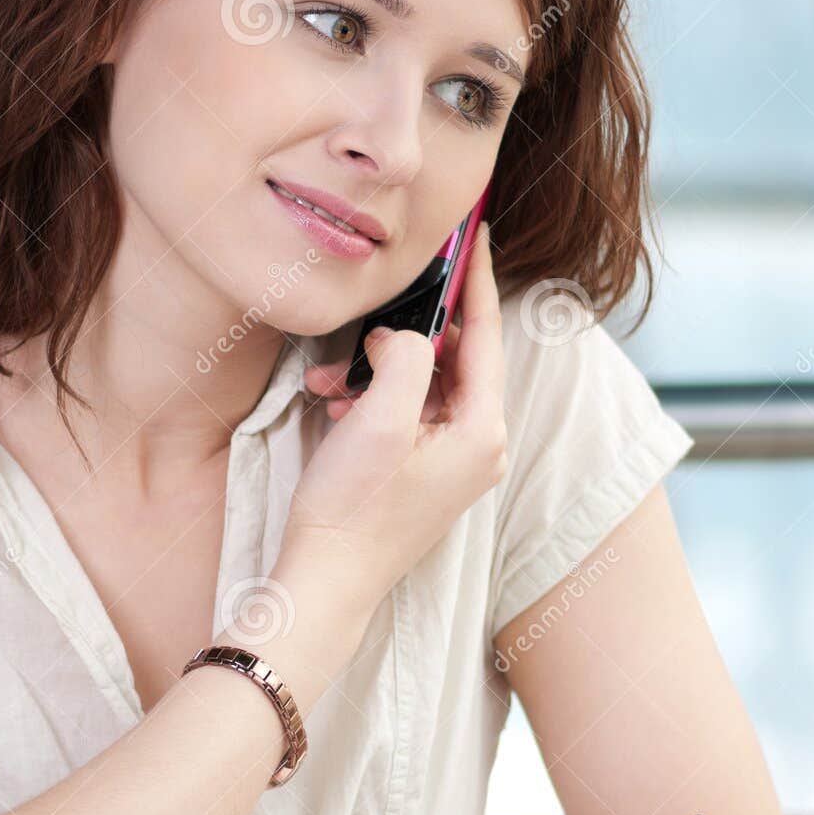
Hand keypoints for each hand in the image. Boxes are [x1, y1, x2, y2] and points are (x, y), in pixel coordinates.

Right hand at [281, 221, 506, 601]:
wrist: (326, 581)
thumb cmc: (353, 509)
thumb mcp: (379, 417)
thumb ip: (405, 357)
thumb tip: (406, 338)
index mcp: (483, 431)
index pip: (487, 337)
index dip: (478, 281)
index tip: (477, 234)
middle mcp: (479, 447)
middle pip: (453, 360)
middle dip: (402, 340)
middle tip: (367, 325)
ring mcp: (452, 463)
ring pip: (420, 387)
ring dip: (375, 373)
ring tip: (331, 381)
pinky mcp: (423, 474)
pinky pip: (404, 415)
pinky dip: (370, 402)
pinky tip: (333, 404)